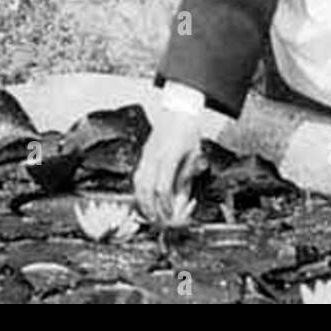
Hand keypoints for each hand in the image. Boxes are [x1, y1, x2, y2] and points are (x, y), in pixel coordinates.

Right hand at [133, 107, 203, 224]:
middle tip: (158, 220)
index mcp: (169, 156)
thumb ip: (185, 179)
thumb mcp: (194, 156)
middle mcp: (154, 156)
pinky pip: (137, 176)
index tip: (171, 214)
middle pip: (146, 189)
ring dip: (142, 201)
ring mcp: (146, 154)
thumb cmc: (188, 130)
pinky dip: (139, 190)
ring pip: (138, 183)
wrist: (178, 110)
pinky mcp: (144, 154)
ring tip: (149, 214)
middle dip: (151, 208)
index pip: (163, 188)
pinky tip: (145, 198)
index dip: (166, 205)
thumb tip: (181, 201)